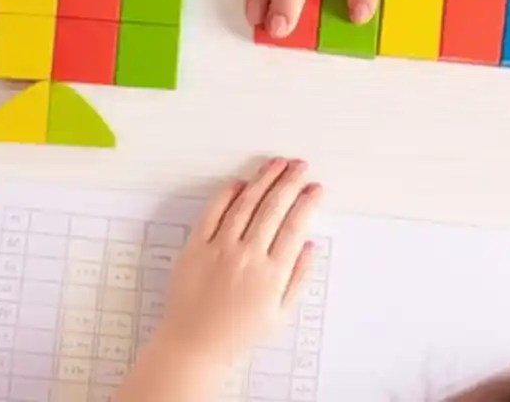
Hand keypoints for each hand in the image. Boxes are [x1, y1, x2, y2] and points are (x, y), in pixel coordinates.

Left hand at [161, 158, 321, 364]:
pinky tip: (239, 183)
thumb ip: (298, 277)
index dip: (308, 202)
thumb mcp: (280, 314)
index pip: (295, 225)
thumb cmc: (237, 334)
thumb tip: (310, 246)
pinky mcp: (195, 248)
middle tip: (300, 166)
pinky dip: (226, 194)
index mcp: (271, 274)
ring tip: (276, 164)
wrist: (194, 345)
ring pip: (245, 203)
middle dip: (290, 181)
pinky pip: (212, 212)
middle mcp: (247, 257)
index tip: (315, 188)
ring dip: (263, 179)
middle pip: (273, 207)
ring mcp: (219, 249)